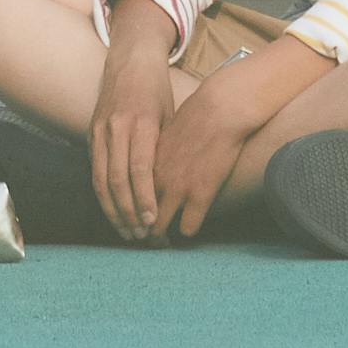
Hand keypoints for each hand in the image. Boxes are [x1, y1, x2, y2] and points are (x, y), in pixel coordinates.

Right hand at [90, 0, 184, 244]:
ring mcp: (101, 130)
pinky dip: (103, 195)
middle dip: (129, 212)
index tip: (152, 221)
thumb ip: (165, 150)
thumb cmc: (157, 90)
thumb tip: (171, 190)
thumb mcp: (169, 115)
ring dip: (113, 210)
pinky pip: (95, 171)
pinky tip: (113, 212)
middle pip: (118, 179)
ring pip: (102, 180)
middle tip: (140, 235)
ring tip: (127, 231)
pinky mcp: (91, 133)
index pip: (140, 169)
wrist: (131, 58)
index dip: (144, 198)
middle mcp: (118, 126)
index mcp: (142, 122)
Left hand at [147, 45, 317, 241]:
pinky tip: (192, 222)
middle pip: (138, 218)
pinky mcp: (201, 194)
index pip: (127, 198)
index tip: (136, 220)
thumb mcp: (165, 134)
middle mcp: (157, 178)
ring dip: (162, 237)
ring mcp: (178, 188)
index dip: (130, 213)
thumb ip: (154, 156)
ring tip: (168, 240)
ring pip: (158, 229)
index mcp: (146, 162)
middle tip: (150, 239)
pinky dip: (189, 229)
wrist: (221, 108)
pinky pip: (188, 229)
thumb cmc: (196, 116)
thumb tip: (149, 169)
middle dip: (141, 232)